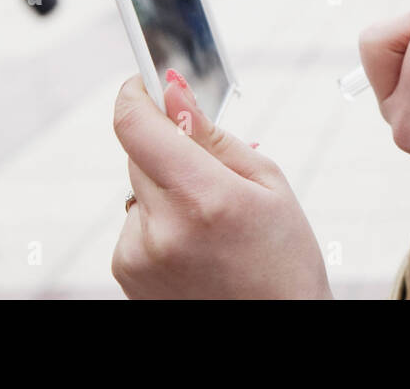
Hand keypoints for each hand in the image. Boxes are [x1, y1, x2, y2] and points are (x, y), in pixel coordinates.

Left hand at [111, 70, 331, 298]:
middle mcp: (161, 227)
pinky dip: (159, 222)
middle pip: (138, 153)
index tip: (147, 82)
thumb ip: (213, 136)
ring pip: (138, 188)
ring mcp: (137, 254)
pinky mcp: (126, 272)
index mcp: (203, 197)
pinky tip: (195, 245)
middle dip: (169, 146)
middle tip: (213, 172)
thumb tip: (174, 91)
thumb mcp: (268, 184)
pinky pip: (134, 222)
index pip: (137, 126)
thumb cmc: (283, 259)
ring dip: (166, 188)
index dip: (137, 93)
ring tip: (211, 223)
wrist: (275, 327)